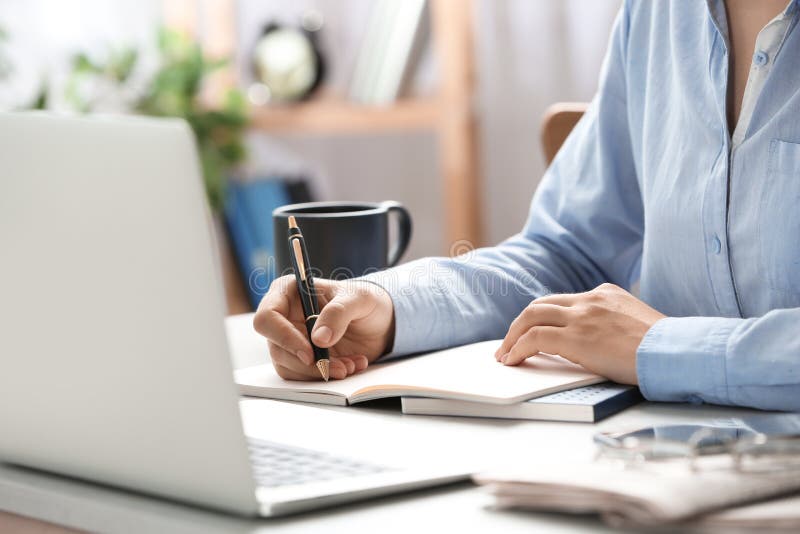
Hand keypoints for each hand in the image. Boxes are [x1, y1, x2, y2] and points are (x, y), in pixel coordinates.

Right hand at [253, 276, 394, 380]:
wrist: (379, 322)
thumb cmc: (364, 300)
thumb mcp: (359, 298)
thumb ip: (339, 313)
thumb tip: (318, 339)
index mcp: (288, 292)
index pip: (267, 317)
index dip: (284, 337)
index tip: (310, 354)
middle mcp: (284, 317)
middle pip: (276, 348)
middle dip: (309, 364)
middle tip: (341, 367)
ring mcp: (290, 339)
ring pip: (288, 366)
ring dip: (320, 372)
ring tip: (350, 365)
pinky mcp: (300, 358)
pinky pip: (302, 375)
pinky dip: (326, 376)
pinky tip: (349, 366)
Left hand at [494, 283, 665, 383]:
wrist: (677, 351)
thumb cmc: (665, 347)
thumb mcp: (636, 323)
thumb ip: (613, 324)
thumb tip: (597, 342)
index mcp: (605, 294)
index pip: (563, 300)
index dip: (543, 316)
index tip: (532, 330)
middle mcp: (590, 300)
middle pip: (540, 304)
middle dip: (521, 323)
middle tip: (510, 341)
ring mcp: (582, 316)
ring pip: (531, 316)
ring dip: (512, 336)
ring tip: (505, 353)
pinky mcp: (575, 337)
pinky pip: (534, 338)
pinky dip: (517, 348)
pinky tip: (513, 360)